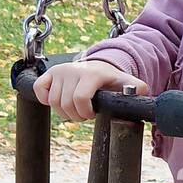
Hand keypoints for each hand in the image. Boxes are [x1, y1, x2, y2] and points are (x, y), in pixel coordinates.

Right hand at [32, 60, 148, 121]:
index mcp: (91, 74)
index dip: (84, 112)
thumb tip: (143, 95)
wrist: (98, 67)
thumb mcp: (127, 84)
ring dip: (63, 112)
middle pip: (66, 104)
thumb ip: (136, 89)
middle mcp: (73, 70)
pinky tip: (57, 101)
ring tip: (75, 109)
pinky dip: (46, 100)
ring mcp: (60, 71)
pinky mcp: (49, 74)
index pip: (80, 98)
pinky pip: (39, 90)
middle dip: (75, 115)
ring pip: (53, 102)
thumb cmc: (112, 81)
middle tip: (84, 114)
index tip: (91, 114)